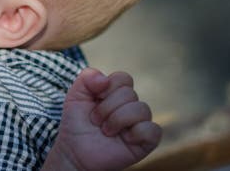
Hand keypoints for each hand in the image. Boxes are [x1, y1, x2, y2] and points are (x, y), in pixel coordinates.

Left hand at [46, 68, 161, 170]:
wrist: (75, 152)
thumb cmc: (77, 124)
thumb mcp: (75, 96)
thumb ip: (87, 78)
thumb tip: (105, 79)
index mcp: (116, 93)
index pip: (124, 78)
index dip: (108, 87)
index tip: (94, 99)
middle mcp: (130, 106)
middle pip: (130, 93)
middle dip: (106, 108)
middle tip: (96, 120)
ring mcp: (139, 123)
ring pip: (142, 109)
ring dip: (117, 120)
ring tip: (106, 131)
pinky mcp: (146, 141)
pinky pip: (154, 129)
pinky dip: (136, 133)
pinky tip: (125, 139)